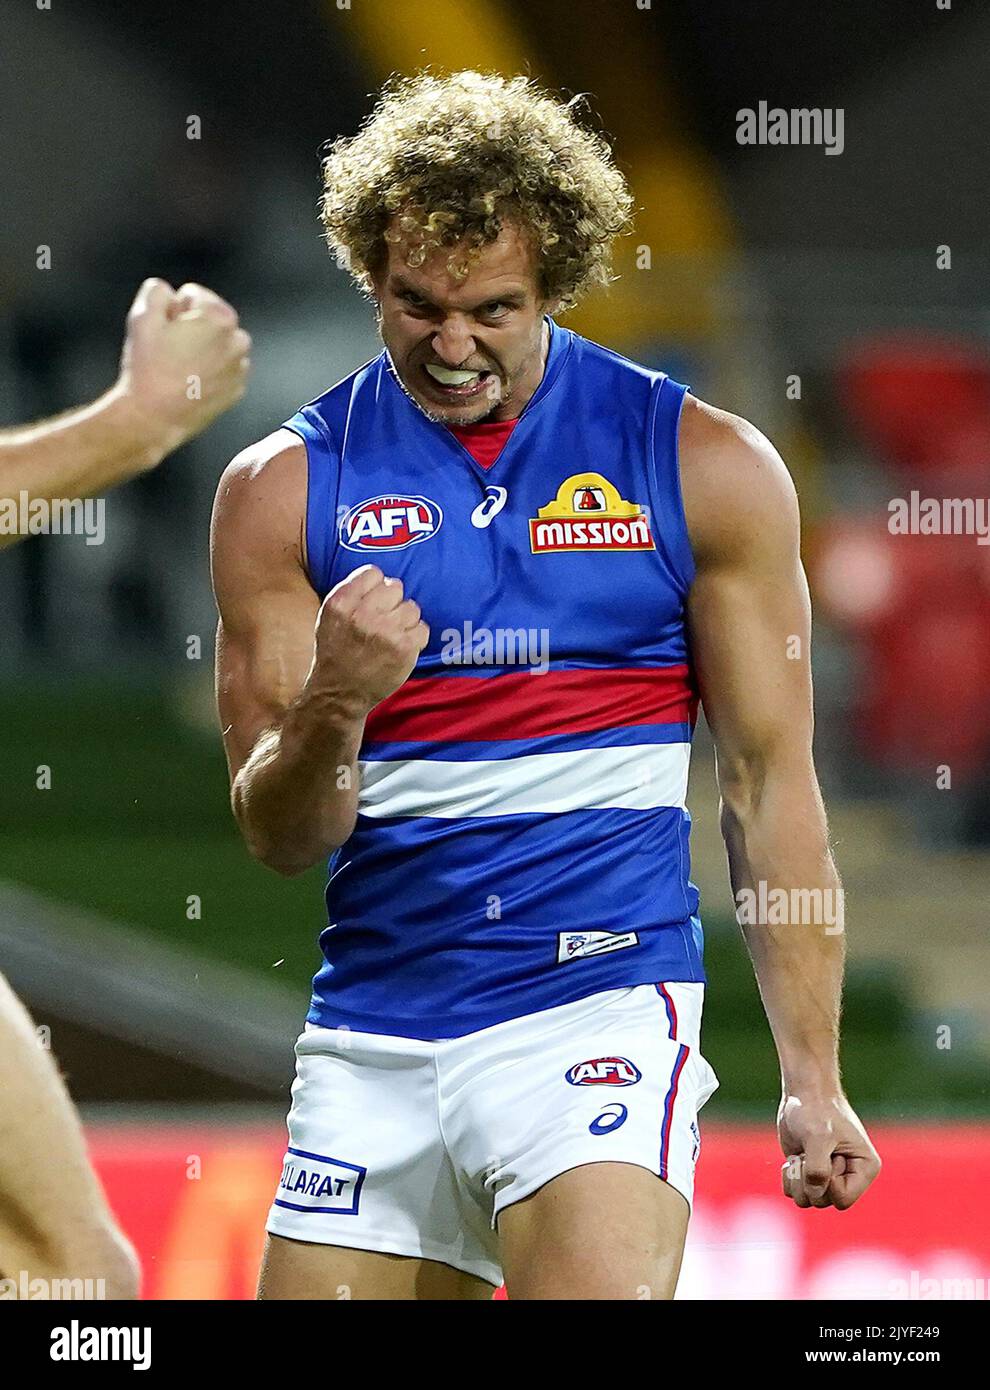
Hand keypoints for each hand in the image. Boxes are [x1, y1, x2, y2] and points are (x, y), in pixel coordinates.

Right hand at [113, 278, 250, 460]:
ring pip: (219, 345)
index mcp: (220, 317)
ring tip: (179, 368)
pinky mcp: (236, 391)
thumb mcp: (143, 316)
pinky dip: (210, 372)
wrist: (153, 418)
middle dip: (193, 328)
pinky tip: (189, 383)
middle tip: (170, 350)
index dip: (173, 309)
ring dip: (203, 349)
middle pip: (211, 320)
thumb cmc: (148, 367)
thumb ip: (157, 291)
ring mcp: (240, 369)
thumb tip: (169, 293)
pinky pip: (223, 370)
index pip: (194, 295)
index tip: (165, 331)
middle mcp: (238, 342)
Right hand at [309, 565, 429, 714]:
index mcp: (341, 603)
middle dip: (392, 602)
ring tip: (391, 635)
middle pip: (395, 587)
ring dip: (405, 620)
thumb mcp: (329, 617)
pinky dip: (415, 637)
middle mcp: (363, 614)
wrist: (339, 693)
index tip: (374, 600)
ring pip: (411, 607)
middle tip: (383, 620)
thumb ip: (351, 593)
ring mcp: (386, 631)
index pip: (373, 573)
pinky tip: (400, 646)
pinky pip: (422, 628)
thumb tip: (381, 577)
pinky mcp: (404, 648)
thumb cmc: (335, 653)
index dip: (376, 586)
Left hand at [778, 1092, 879, 1209]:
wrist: (804, 1093)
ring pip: (809, 1201)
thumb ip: (817, 1169)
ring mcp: (830, 1177)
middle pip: (825, 1202)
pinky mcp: (811, 1174)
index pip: (843, 1200)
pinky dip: (790, 1178)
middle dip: (809, 1179)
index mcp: (865, 1169)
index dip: (827, 1183)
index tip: (826, 1155)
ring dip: (798, 1179)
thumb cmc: (817, 1110)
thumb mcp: (818, 1136)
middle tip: (810, 1151)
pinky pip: (796, 1193)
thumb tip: (813, 1193)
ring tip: (802, 1154)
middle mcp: (850, 1177)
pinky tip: (794, 1157)